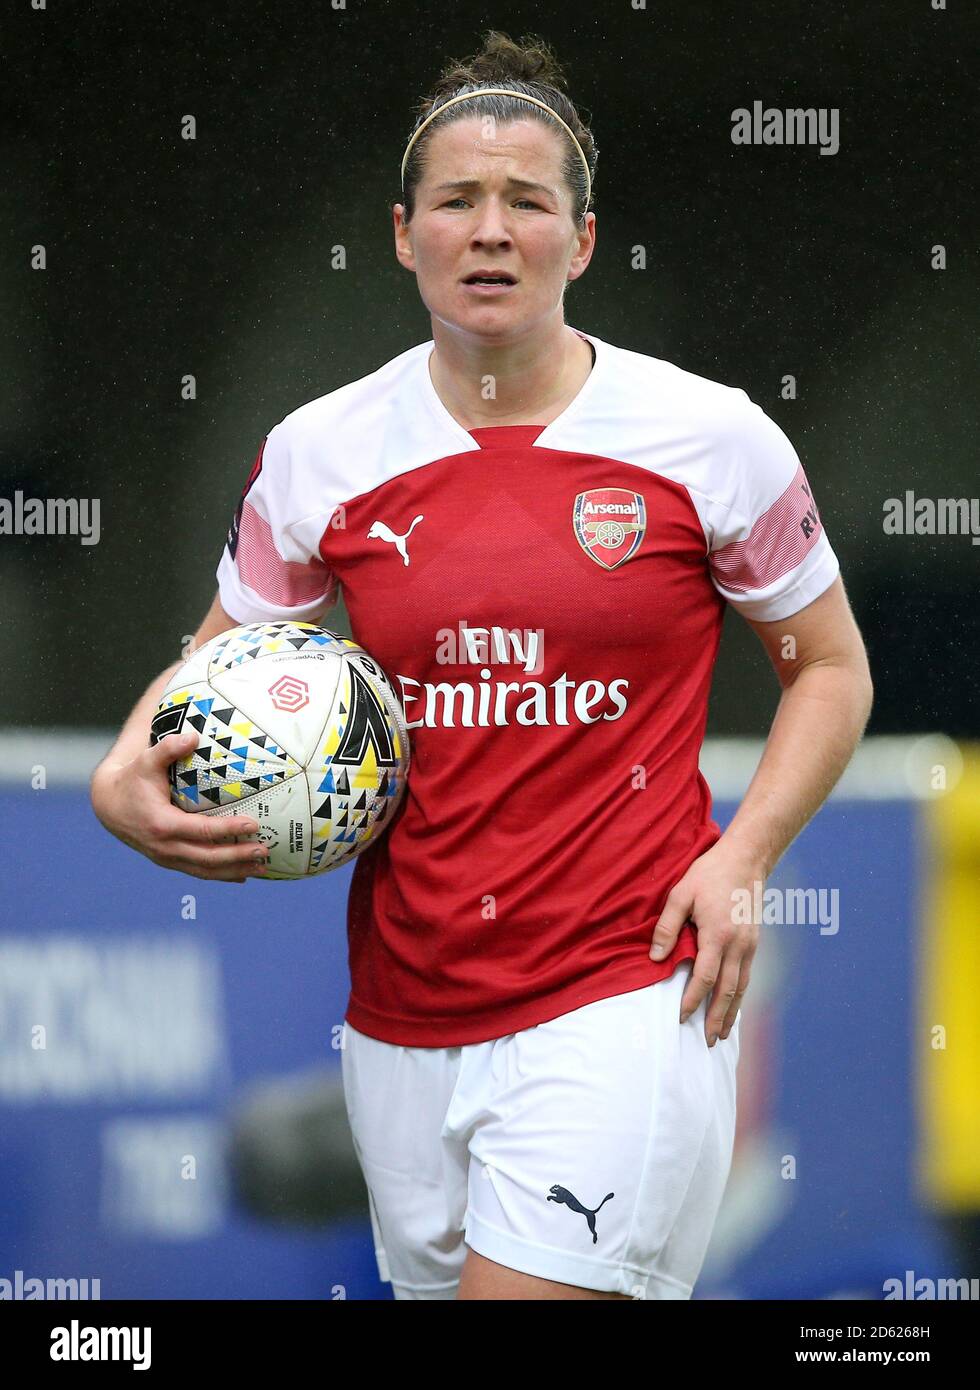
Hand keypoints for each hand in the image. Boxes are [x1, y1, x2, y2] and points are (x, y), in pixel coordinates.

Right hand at [91, 730, 268, 882]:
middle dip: (238, 856)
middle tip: (265, 850)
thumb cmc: (132, 780)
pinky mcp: (170, 861)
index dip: (228, 829)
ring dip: (235, 871)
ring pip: (205, 871)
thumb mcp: (145, 761)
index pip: (202, 831)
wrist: (109, 806)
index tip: (253, 824)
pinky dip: (222, 875)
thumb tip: (193, 736)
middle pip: (208, 858)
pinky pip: (199, 872)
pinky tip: (244, 875)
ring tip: (262, 868)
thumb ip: (168, 749)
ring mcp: (167, 858)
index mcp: (162, 825)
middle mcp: (165, 847)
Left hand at [648, 840, 762, 1045]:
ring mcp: (749, 945)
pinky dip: (740, 997)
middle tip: (707, 1042)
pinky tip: (733, 1008)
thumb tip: (656, 958)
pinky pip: (748, 976)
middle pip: (728, 991)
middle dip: (716, 1018)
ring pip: (741, 987)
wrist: (746, 859)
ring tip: (721, 1035)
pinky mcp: (754, 942)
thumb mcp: (681, 894)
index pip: (705, 977)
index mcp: (717, 933)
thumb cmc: (709, 874)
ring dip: (731, 1013)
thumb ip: (668, 926)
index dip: (694, 1000)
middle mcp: (738, 944)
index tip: (682, 1017)